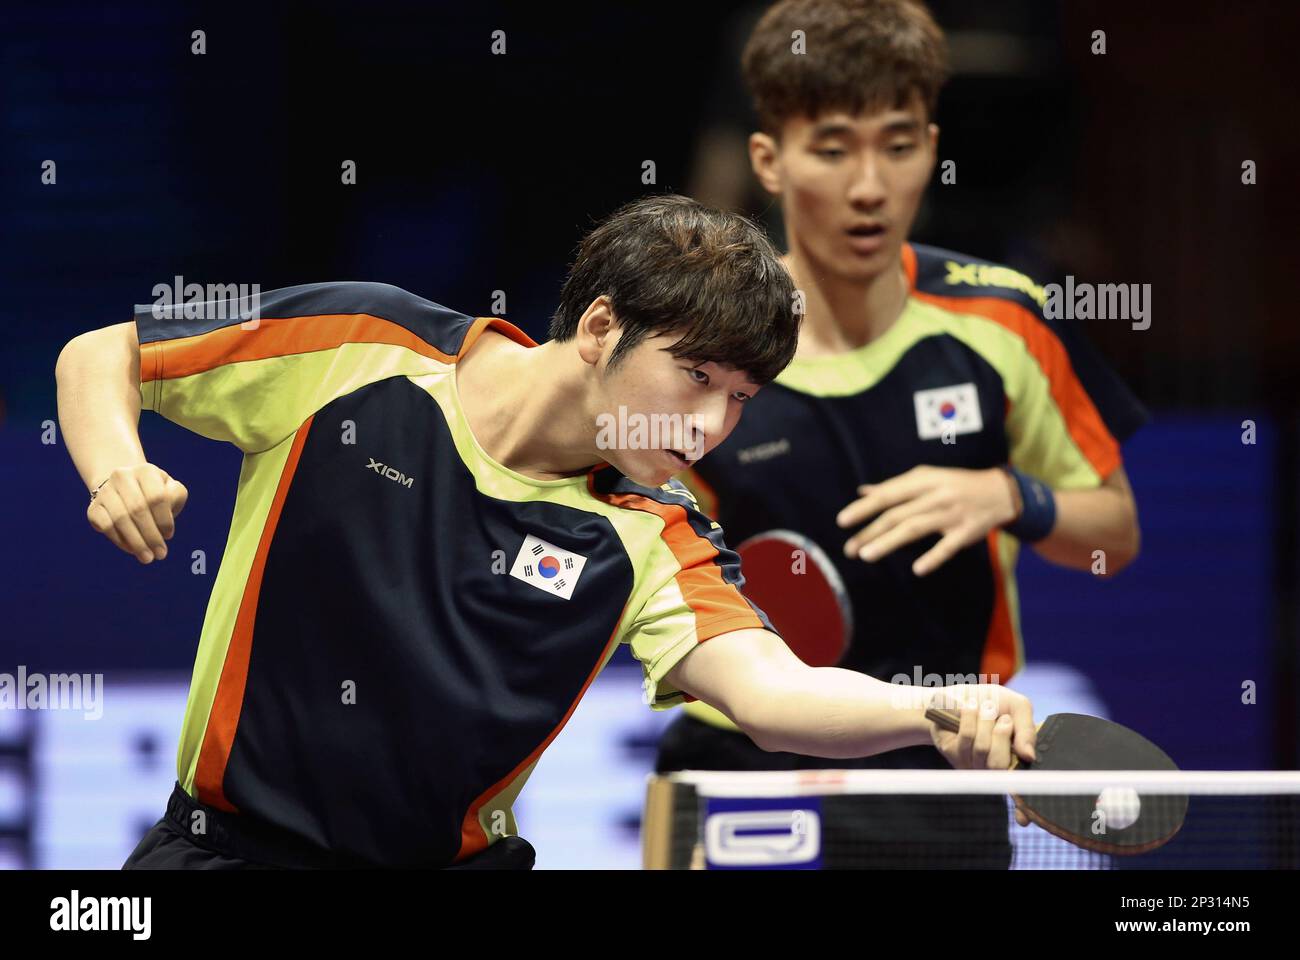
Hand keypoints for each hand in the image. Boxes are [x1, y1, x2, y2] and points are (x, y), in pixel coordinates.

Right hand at [86, 464, 187, 563]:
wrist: (126, 489)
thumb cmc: (156, 493)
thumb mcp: (172, 491)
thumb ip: (175, 498)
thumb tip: (164, 521)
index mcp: (146, 471)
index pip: (157, 497)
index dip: (164, 520)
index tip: (169, 536)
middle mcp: (122, 476)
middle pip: (138, 510)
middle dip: (151, 536)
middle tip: (160, 555)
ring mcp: (105, 491)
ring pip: (120, 519)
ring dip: (136, 542)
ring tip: (147, 557)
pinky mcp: (93, 507)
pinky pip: (105, 526)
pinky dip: (120, 540)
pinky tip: (131, 549)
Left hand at [837, 466, 1017, 575]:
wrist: (1000, 492)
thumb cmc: (955, 485)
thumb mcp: (926, 479)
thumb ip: (895, 487)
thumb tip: (863, 491)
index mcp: (923, 480)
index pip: (887, 495)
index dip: (864, 508)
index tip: (842, 521)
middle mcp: (935, 495)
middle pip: (897, 514)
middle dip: (870, 531)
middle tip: (849, 548)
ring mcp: (951, 514)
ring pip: (915, 528)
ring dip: (889, 542)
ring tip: (866, 555)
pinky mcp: (966, 531)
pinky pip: (948, 546)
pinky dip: (933, 557)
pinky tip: (918, 569)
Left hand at [926, 683, 1036, 825]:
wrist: (955, 694)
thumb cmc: (990, 702)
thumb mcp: (1016, 706)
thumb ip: (1028, 728)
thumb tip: (1029, 756)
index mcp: (1019, 759)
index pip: (1024, 792)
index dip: (1025, 810)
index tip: (1024, 820)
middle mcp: (998, 769)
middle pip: (1000, 764)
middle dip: (1001, 734)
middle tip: (1000, 718)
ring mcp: (975, 765)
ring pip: (982, 749)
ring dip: (983, 721)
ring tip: (983, 707)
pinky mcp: (955, 756)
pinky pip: (965, 739)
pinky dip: (968, 718)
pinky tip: (967, 708)